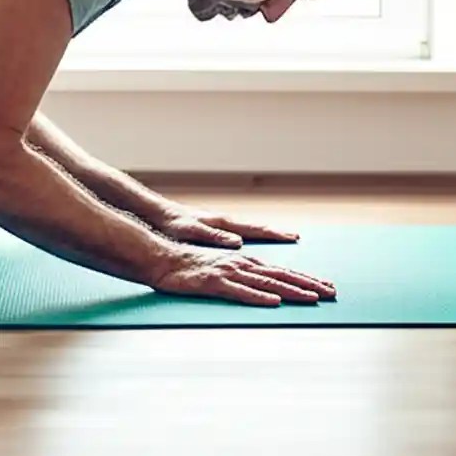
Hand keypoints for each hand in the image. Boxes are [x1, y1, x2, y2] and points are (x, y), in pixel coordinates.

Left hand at [146, 203, 299, 248]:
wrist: (158, 213)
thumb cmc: (173, 224)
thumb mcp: (192, 232)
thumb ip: (215, 237)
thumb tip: (238, 242)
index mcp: (223, 224)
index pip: (255, 230)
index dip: (275, 235)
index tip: (293, 237)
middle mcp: (226, 222)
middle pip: (258, 228)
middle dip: (278, 233)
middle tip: (297, 238)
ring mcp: (221, 224)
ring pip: (250, 230)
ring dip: (267, 234)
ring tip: (284, 238)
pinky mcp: (215, 228)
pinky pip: (240, 232)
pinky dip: (253, 235)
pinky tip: (255, 241)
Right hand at [151, 245, 336, 306]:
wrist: (163, 259)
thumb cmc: (191, 266)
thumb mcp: (222, 268)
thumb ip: (243, 276)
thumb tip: (267, 289)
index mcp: (245, 261)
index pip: (282, 271)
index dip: (305, 278)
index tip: (326, 285)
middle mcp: (242, 264)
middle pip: (281, 275)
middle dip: (308, 284)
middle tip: (332, 292)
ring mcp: (229, 273)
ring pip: (266, 283)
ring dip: (291, 291)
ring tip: (312, 298)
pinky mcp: (215, 283)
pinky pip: (240, 292)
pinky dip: (258, 297)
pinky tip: (273, 303)